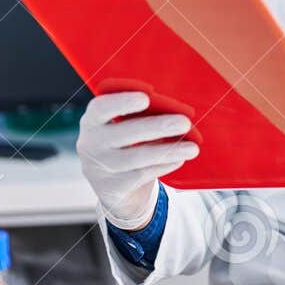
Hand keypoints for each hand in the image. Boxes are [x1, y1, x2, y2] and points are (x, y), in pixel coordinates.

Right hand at [78, 92, 199, 230]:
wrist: (112, 187)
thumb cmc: (124, 144)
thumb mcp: (121, 126)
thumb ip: (140, 115)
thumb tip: (176, 109)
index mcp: (92, 121)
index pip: (101, 108)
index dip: (122, 102)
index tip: (146, 97)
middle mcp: (91, 143)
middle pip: (124, 133)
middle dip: (156, 127)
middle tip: (184, 122)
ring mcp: (101, 168)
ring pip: (137, 158)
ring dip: (168, 150)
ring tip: (192, 147)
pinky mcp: (114, 187)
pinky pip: (143, 174)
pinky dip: (164, 165)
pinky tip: (179, 158)